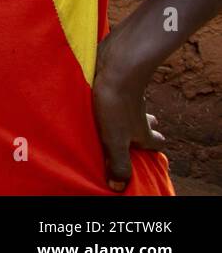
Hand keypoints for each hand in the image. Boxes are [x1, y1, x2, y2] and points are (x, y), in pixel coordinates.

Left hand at [93, 36, 166, 192]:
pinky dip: (112, 99)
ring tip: (115, 120)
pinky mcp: (115, 83)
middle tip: (137, 137)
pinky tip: (97, 100)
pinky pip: (117, 94)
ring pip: (131, 108)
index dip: (154, 148)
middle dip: (143, 131)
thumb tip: (118, 187)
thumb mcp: (114, 140)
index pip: (155, 144)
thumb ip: (118, 163)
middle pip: (146, 124)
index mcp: (143, 131)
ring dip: (126, 115)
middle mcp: (139, 114)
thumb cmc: (115, 104)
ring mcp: (129, 97)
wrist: (115, 65)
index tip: (152, 152)